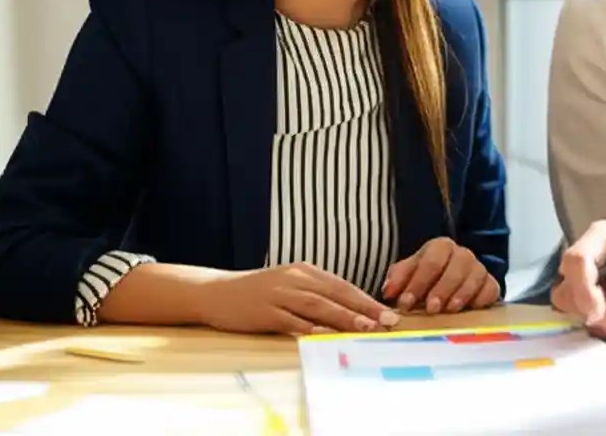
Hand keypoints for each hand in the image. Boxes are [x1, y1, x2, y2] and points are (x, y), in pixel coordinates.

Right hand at [198, 263, 399, 334]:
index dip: (367, 299)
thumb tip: (350, 311)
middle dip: (364, 307)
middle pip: (335, 293)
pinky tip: (325, 334)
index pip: (342, 285)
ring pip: (317, 305)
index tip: (388, 313)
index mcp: (304, 271)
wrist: (216, 292)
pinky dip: (308, 327)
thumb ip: (316, 295)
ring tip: (365, 326)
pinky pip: (290, 320)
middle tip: (387, 321)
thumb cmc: (258, 292)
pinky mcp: (264, 311)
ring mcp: (279, 294)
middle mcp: (295, 279)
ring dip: (343, 316)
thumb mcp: (290, 286)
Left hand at [382, 237, 500, 313]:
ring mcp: (478, 269)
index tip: (405, 302)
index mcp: (440, 247)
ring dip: (461, 294)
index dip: (417, 282)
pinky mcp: (490, 284)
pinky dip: (481, 298)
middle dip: (442, 288)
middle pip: (455, 267)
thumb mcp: (409, 274)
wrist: (451, 283)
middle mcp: (462, 254)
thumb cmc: (427, 278)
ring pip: (475, 276)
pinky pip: (491, 289)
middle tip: (431, 308)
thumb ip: (398, 279)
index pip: (430, 261)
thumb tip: (388, 291)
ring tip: (449, 310)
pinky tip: (470, 309)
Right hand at [551, 220, 605, 338]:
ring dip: (596, 320)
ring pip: (570, 307)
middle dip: (587, 308)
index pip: (576, 260)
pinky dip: (603, 326)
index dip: (583, 288)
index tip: (599, 312)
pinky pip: (583, 319)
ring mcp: (585, 281)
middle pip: (564, 288)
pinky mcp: (590, 300)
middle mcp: (586, 258)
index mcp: (600, 237)